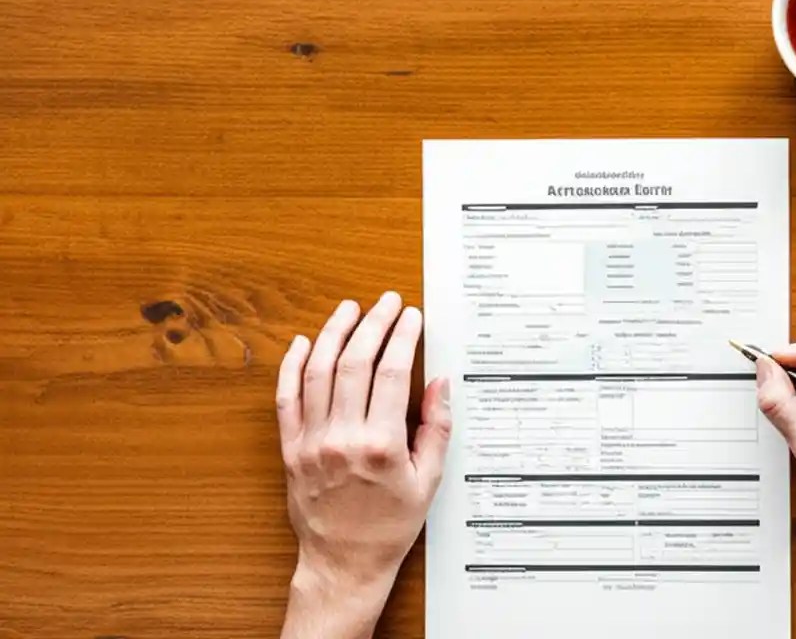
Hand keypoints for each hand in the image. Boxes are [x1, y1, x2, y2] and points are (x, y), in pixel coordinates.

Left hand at [275, 292, 451, 636]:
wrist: (344, 561)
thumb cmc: (389, 526)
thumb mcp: (428, 479)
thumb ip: (437, 428)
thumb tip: (440, 384)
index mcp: (380, 444)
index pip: (392, 372)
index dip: (403, 337)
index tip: (411, 317)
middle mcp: (342, 438)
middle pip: (355, 362)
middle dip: (373, 324)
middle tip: (386, 303)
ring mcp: (311, 442)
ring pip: (319, 371)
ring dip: (334, 333)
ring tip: (349, 309)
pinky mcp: (290, 449)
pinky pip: (286, 398)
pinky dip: (292, 366)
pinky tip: (304, 343)